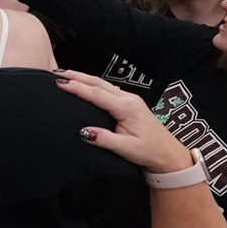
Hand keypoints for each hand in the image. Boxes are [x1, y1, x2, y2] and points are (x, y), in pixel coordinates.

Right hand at [54, 70, 192, 173]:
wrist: (168, 153)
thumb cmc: (150, 151)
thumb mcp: (126, 148)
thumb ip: (105, 139)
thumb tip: (84, 132)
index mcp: (127, 108)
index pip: (97, 94)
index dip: (77, 88)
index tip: (61, 83)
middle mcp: (129, 99)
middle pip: (99, 83)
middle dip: (78, 77)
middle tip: (58, 73)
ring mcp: (130, 100)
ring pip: (103, 84)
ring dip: (84, 79)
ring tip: (67, 76)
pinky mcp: (129, 103)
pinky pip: (108, 90)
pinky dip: (93, 85)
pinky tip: (85, 86)